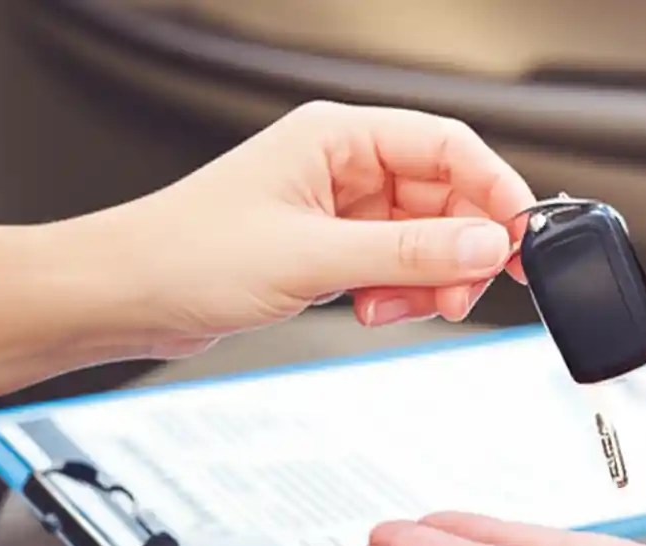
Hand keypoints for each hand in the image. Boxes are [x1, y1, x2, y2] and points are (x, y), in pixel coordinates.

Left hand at [66, 101, 534, 357]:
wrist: (123, 297)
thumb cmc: (185, 254)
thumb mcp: (312, 256)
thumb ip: (408, 252)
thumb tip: (484, 245)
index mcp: (338, 136)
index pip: (448, 147)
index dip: (495, 191)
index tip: (522, 238)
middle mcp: (343, 166)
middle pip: (445, 198)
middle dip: (461, 250)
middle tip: (464, 293)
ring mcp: (338, 210)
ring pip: (424, 239)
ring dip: (426, 279)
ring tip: (396, 308)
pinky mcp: (330, 249)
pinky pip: (394, 266)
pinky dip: (398, 293)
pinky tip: (370, 309)